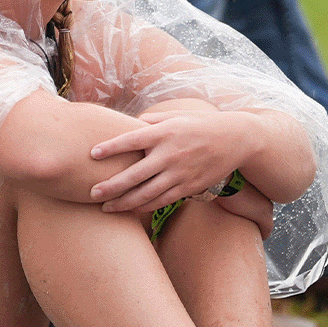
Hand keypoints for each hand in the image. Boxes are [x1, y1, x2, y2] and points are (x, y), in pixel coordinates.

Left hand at [88, 109, 252, 212]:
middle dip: (111, 186)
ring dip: (124, 203)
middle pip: (134, 174)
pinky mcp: (189, 187)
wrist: (236, 139)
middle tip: (92, 193)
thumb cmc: (201, 125)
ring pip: (146, 194)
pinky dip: (145, 207)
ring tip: (105, 208)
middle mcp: (170, 154)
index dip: (111, 148)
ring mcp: (180, 173)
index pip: (131, 140)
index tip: (92, 154)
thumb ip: (150, 121)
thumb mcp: (176, 116)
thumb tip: (127, 126)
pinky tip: (131, 209)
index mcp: (164, 133)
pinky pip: (162, 200)